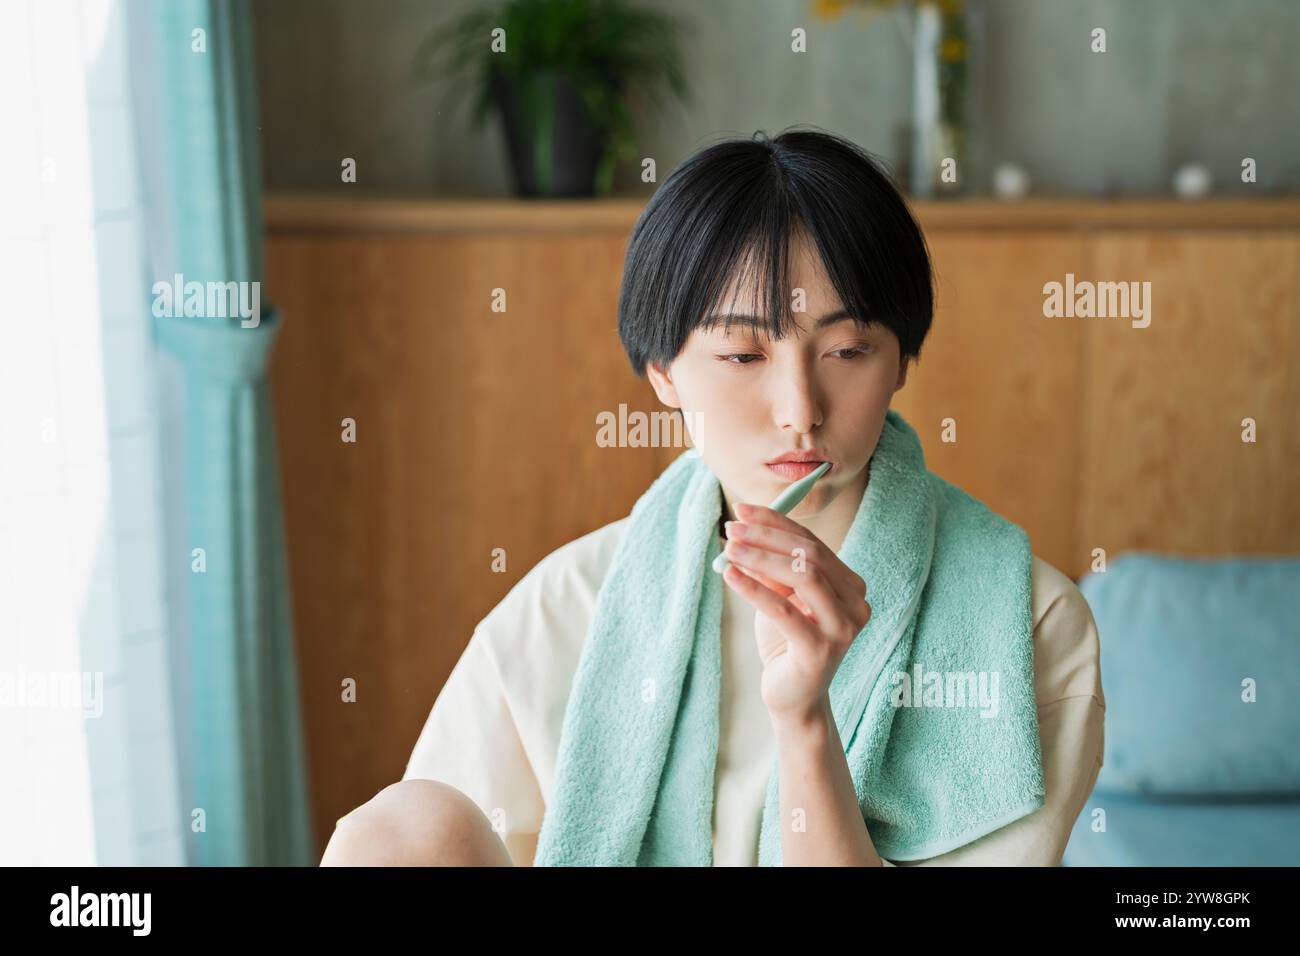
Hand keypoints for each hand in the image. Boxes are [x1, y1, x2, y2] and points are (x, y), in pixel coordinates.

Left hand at [721, 502, 871, 727]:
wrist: (793, 698)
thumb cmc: (786, 643)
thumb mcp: (780, 597)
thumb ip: (773, 568)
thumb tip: (744, 531)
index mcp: (851, 586)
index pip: (813, 543)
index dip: (777, 522)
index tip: (743, 510)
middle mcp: (856, 604)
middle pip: (811, 555)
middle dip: (768, 536)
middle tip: (732, 528)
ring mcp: (844, 629)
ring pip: (804, 576)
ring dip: (762, 558)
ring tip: (729, 549)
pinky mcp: (822, 651)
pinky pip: (785, 611)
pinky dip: (755, 589)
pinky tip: (730, 576)